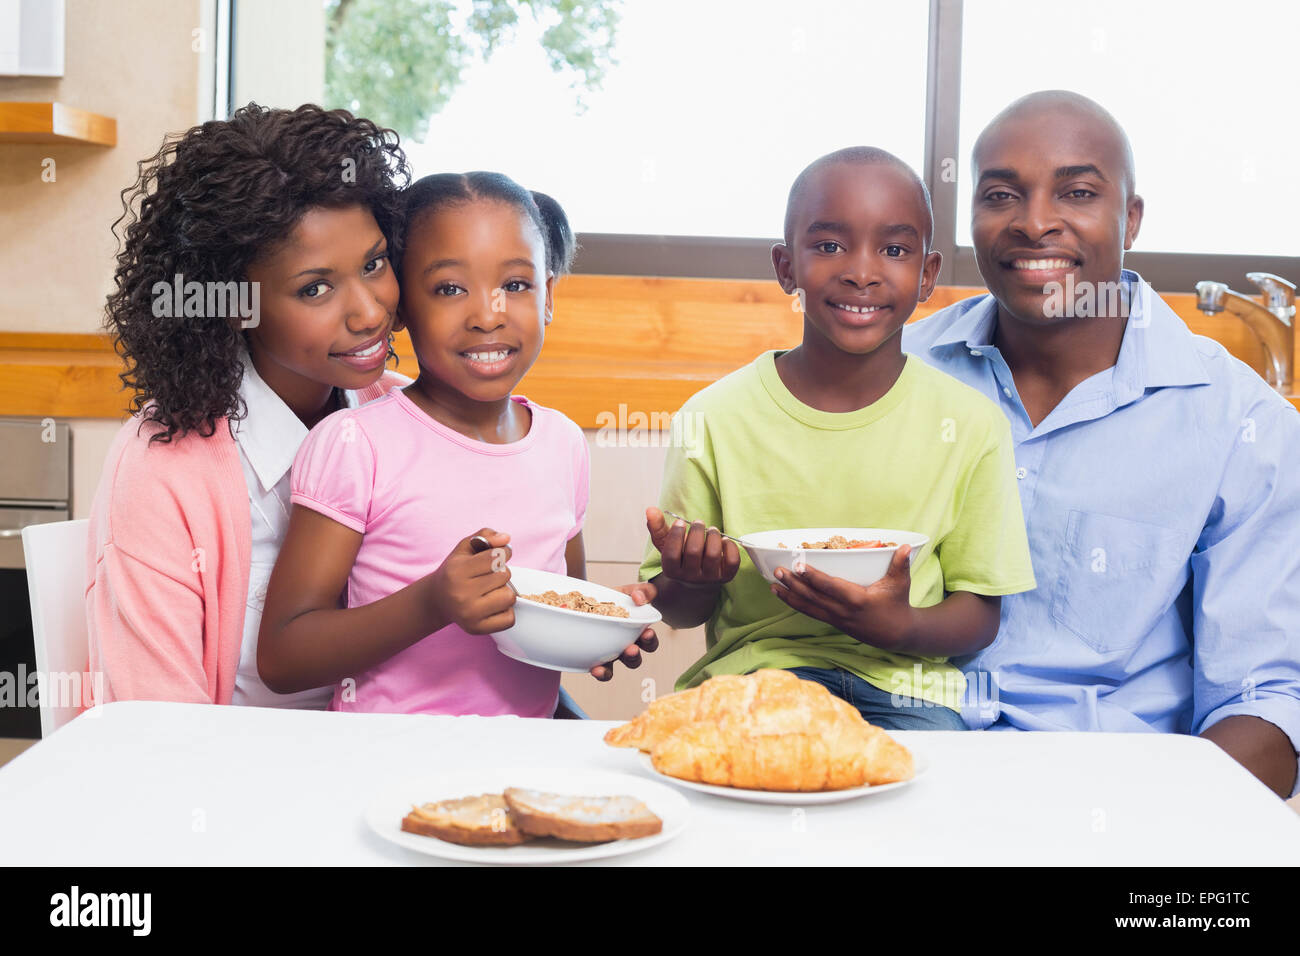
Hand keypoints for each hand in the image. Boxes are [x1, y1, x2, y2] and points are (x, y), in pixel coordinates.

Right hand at [426, 528, 515, 634]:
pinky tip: (492, 606)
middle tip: (488, 577)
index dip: (503, 553)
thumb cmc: (456, 570)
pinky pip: (509, 619)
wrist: (438, 600)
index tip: (499, 555)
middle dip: (501, 573)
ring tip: (490, 591)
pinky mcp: (476, 628)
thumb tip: (506, 538)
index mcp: (457, 570)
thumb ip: (486, 536)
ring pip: (509, 597)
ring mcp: (469, 613)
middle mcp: (461, 593)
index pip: (496, 557)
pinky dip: (505, 612)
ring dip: (504, 592)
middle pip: (505, 576)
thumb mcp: (465, 548)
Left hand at [590, 581, 659, 681]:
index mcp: (635, 633)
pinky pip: (599, 670)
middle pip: (634, 659)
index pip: (648, 642)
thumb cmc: (612, 598)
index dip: (650, 640)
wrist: (583, 601)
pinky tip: (595, 668)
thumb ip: (642, 591)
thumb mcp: (628, 591)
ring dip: (611, 669)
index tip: (647, 632)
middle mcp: (622, 647)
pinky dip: (600, 673)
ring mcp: (607, 654)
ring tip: (607, 663)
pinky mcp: (593, 658)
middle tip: (632, 648)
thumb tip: (639, 598)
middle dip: (634, 656)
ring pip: (615, 668)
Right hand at [645, 507, 740, 586]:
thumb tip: (650, 509)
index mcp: (672, 570)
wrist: (695, 581)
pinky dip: (730, 547)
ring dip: (713, 536)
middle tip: (698, 522)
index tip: (680, 522)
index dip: (676, 534)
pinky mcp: (726, 577)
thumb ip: (657, 527)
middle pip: (693, 552)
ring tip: (711, 530)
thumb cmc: (680, 557)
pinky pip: (732, 561)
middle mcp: (689, 577)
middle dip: (697, 531)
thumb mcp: (666, 545)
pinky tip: (724, 540)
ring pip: (713, 554)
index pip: (671, 554)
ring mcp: (709, 578)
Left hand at [770, 544, 915, 650]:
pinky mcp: (833, 622)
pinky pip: (810, 612)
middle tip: (778, 570)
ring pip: (808, 607)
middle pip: (813, 597)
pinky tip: (783, 595)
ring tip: (772, 585)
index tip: (799, 566)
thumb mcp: (901, 584)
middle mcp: (843, 610)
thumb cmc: (897, 604)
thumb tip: (905, 546)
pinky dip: (795, 604)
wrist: (896, 634)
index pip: (830, 587)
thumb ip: (901, 564)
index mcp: (857, 599)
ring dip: (789, 596)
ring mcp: (836, 618)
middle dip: (794, 584)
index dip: (813, 577)